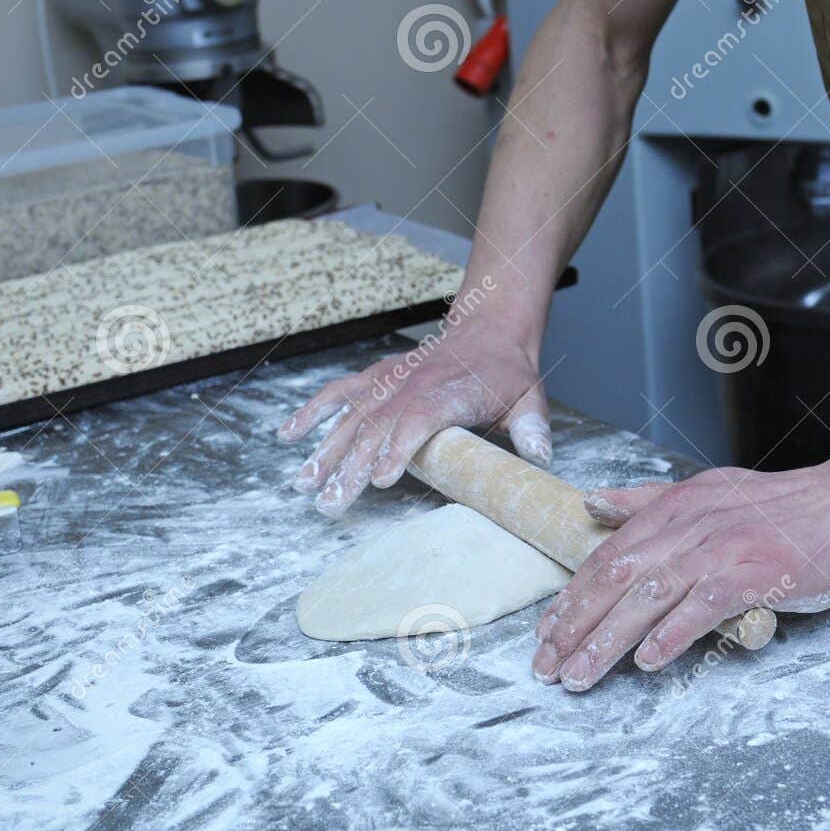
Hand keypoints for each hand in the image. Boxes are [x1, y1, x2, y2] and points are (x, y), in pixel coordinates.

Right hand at [279, 321, 548, 515]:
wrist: (488, 327)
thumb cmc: (507, 371)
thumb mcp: (529, 398)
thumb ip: (532, 428)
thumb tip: (541, 456)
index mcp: (450, 393)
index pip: (419, 420)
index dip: (398, 447)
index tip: (380, 478)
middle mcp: (413, 385)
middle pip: (375, 427)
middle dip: (349, 466)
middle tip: (330, 503)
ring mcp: (390, 380)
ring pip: (351, 416)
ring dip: (325, 450)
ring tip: (304, 484)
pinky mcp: (376, 377)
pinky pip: (338, 393)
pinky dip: (312, 412)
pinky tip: (288, 435)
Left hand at [531, 462, 829, 691]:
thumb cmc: (782, 507)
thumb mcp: (706, 492)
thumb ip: (646, 501)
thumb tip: (590, 504)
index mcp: (673, 510)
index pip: (607, 557)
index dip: (571, 599)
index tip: (544, 636)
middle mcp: (690, 526)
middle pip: (616, 578)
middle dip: (575, 627)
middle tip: (547, 668)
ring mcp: (722, 549)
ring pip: (649, 596)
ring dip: (608, 641)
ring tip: (580, 677)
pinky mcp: (756, 573)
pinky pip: (703, 606)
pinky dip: (672, 634)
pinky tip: (647, 662)